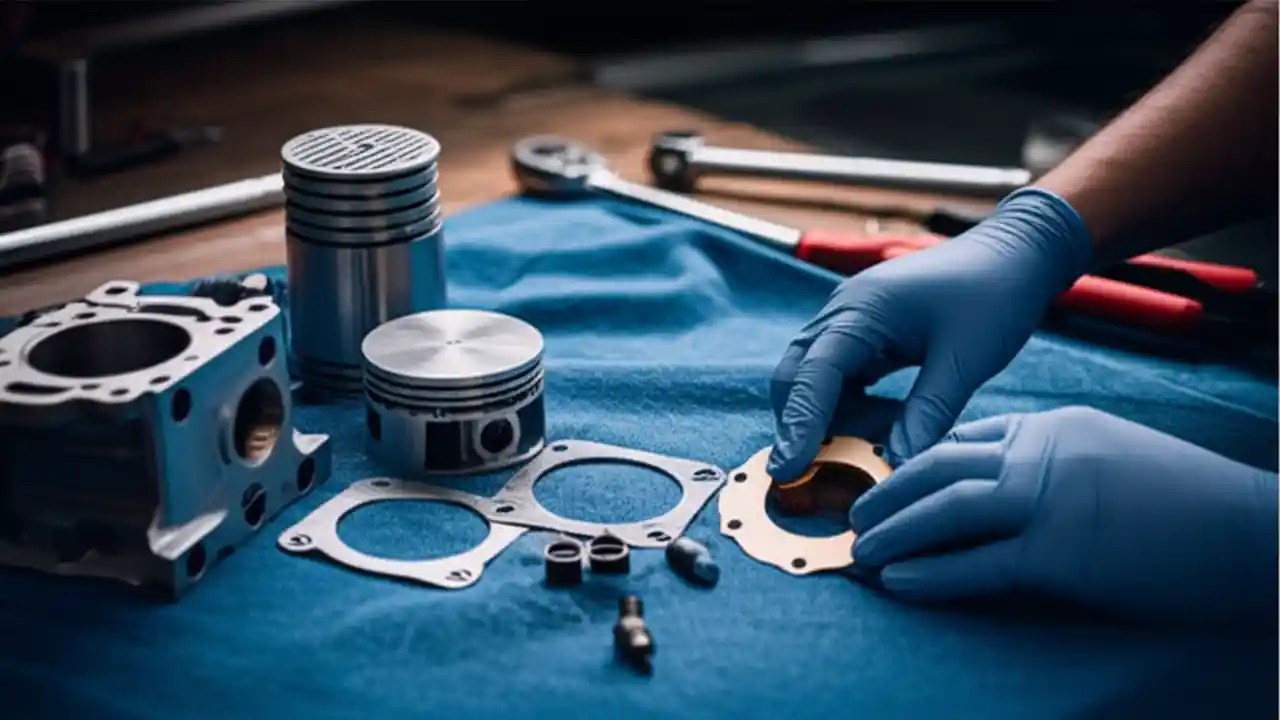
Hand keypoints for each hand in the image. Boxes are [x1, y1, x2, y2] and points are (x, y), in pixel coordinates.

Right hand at [767, 188, 1091, 479]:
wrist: (1018, 251)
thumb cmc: (995, 294)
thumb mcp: (965, 360)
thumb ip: (927, 414)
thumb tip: (896, 466)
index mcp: (861, 311)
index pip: (813, 373)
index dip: (798, 424)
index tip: (787, 468)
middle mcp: (843, 312)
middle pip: (797, 377)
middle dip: (805, 424)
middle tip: (823, 469)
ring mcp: (851, 320)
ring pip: (817, 381)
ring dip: (839, 417)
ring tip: (889, 434)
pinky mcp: (866, 331)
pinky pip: (842, 377)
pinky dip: (856, 406)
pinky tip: (889, 421)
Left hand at [850, 406, 1278, 626]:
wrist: (1254, 531)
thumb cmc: (1189, 504)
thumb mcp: (1113, 459)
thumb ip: (1056, 464)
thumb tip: (1006, 492)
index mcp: (1056, 427)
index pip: (967, 437)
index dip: (918, 463)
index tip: (888, 484)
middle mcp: (1045, 453)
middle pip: (942, 465)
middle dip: (890, 492)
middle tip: (857, 516)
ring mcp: (1052, 499)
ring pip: (948, 507)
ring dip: (895, 530)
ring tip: (861, 550)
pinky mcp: (1063, 552)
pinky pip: (978, 563)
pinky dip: (931, 573)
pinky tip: (898, 581)